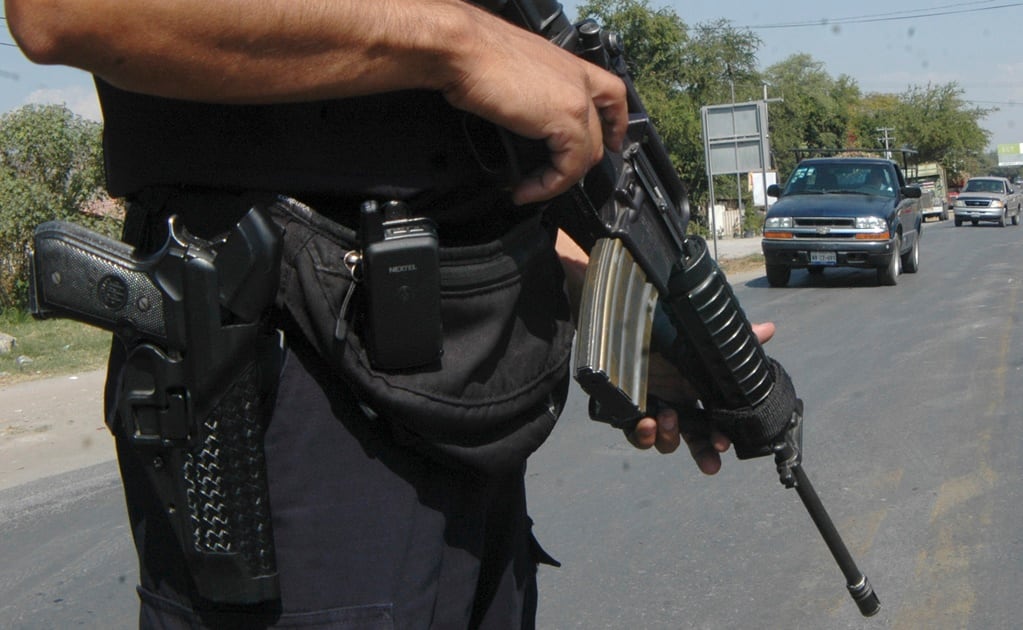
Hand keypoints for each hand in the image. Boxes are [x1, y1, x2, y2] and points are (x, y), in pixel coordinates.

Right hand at [442, 8, 626, 204]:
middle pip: (598, 135)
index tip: (614, 142)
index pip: (612, 94)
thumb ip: (532, 99)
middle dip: (576, 164)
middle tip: (548, 179)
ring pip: (586, 156)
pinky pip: (570, 168)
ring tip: (529, 190)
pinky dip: (548, 186)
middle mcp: (578, 80)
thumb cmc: (474, 55)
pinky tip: (526, 189)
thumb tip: (524, 125)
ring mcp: (577, 99)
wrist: (464, 49)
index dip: (616, 123)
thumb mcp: (514, 76)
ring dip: (557, 182)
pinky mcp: (566, 119)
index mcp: (569, 66)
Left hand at [626, 322, 776, 474]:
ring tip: (668, 419)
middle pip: (693, 441)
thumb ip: (735, 338)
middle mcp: (677, 406)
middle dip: (704, 455)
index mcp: (697, 393)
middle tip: (711, 464)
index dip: (719, 439)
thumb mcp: (701, 340)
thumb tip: (768, 329)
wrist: (630, 328)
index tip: (723, 445)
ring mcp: (654, 411)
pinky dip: (643, 436)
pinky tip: (647, 424)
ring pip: (666, 441)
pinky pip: (636, 435)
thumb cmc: (666, 335)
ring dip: (670, 437)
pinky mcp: (631, 412)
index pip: (713, 424)